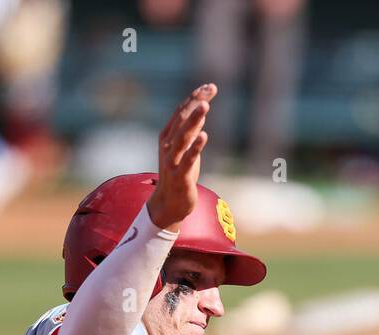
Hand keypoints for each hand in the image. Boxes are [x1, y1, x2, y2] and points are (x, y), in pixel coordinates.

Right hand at [146, 83, 215, 230]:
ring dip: (193, 120)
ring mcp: (172, 160)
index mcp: (168, 136)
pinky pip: (187, 159)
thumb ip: (192, 130)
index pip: (181, 111)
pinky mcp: (179, 175)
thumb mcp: (187, 149)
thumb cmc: (179, 175)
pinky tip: (204, 135)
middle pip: (181, 120)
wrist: (169, 204)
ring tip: (205, 106)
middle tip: (209, 90)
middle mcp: (168, 145)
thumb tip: (201, 111)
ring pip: (183, 137)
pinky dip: (195, 147)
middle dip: (195, 104)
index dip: (195, 98)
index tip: (210, 86)